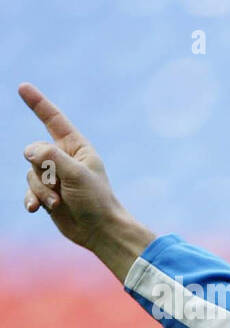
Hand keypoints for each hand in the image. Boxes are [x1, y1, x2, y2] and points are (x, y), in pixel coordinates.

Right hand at [18, 83, 154, 278]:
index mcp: (77, 148)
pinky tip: (36, 208)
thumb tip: (28, 150)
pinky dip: (32, 198)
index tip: (23, 87)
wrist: (100, 231)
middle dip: (43, 170)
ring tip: (58, 202)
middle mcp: (64, 159)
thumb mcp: (76, 174)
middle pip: (35, 152)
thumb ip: (51, 157)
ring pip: (30, 172)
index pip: (54, 120)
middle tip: (60, 186)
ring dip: (41, 189)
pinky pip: (28, 190)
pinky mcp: (48, 194)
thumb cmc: (96, 201)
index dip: (38, 103)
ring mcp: (55, 177)